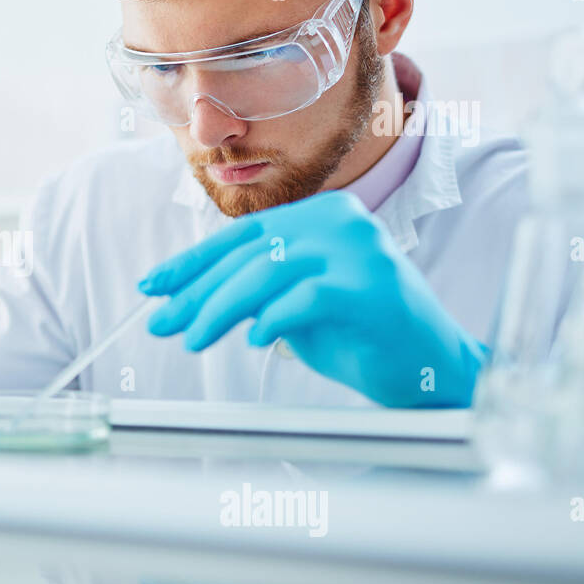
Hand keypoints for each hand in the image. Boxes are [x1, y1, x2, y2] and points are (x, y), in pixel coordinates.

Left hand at [139, 190, 486, 406]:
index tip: (153, 286)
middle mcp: (340, 221)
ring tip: (193, 339)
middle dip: (196, 290)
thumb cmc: (357, 334)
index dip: (192, 262)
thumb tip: (179, 298)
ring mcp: (360, 250)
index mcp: (320, 215)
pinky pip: (306, 297)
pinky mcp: (373, 286)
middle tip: (162, 321)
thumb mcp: (294, 301)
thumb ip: (252, 287)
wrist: (429, 367)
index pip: (242, 235)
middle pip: (249, 252)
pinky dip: (274, 319)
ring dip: (220, 309)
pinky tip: (255, 340)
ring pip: (268, 271)